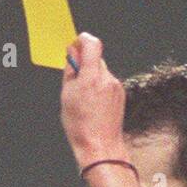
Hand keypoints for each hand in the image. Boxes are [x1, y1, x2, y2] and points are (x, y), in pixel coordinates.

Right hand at [60, 32, 126, 166]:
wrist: (100, 145)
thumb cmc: (81, 126)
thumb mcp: (66, 96)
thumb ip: (70, 71)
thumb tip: (72, 55)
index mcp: (91, 77)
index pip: (92, 43)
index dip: (82, 40)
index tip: (75, 45)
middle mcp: (106, 78)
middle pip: (96, 58)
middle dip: (84, 63)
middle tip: (74, 78)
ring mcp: (116, 86)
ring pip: (101, 71)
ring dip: (91, 77)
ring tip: (83, 98)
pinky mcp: (120, 93)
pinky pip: (107, 82)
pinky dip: (99, 87)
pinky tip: (93, 104)